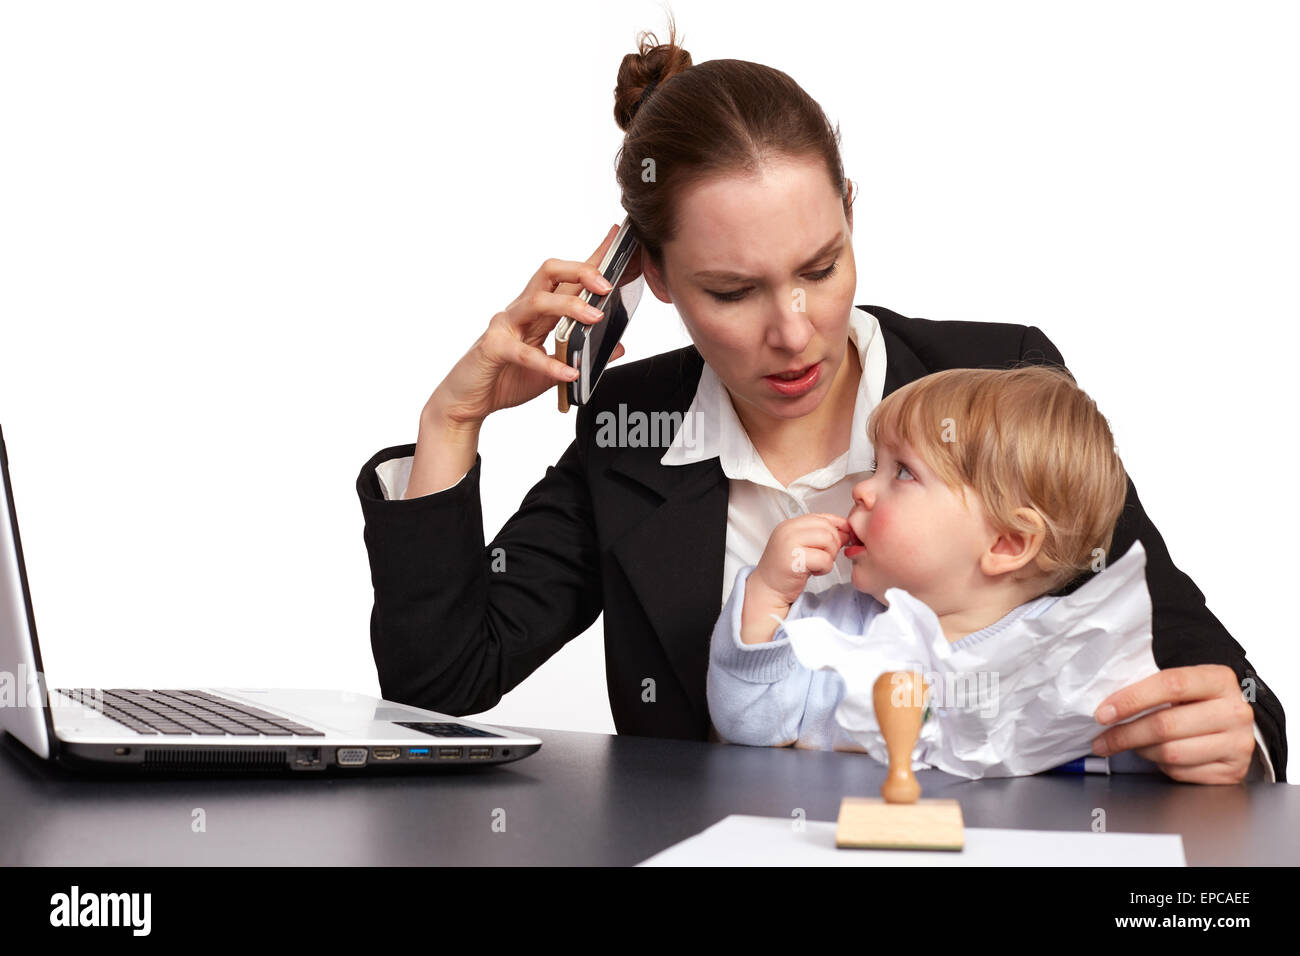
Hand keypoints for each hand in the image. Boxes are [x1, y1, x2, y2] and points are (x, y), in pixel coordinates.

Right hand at [426, 224, 627, 427]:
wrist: (468, 401)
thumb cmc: (506, 378)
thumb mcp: (553, 368)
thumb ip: (581, 355)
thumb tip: (617, 347)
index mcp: (537, 312)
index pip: (566, 277)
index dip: (590, 258)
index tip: (614, 239)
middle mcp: (521, 311)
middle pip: (549, 274)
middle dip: (580, 272)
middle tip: (608, 285)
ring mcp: (505, 326)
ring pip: (537, 302)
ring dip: (569, 306)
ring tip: (595, 318)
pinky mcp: (493, 348)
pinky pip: (523, 351)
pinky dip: (549, 362)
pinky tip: (570, 372)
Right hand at [740, 513, 850, 643]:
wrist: (767, 589)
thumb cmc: (786, 570)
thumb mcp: (801, 545)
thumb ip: (819, 535)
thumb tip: (847, 530)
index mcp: (790, 524)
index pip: (822, 517)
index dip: (837, 527)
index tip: (841, 539)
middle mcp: (788, 530)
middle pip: (828, 528)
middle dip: (834, 544)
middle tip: (826, 557)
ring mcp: (789, 543)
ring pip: (829, 541)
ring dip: (830, 556)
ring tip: (819, 564)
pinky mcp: (794, 560)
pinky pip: (824, 559)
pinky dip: (825, 568)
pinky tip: (814, 572)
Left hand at [1090, 664, 1257, 783]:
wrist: (1235, 720)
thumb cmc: (1199, 700)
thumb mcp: (1184, 684)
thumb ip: (1152, 689)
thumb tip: (1107, 708)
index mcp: (1219, 679)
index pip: (1170, 685)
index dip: (1131, 699)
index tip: (1103, 713)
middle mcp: (1234, 711)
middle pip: (1166, 725)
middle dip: (1125, 734)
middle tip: (1102, 740)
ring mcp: (1238, 743)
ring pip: (1170, 752)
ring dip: (1141, 751)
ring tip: (1131, 744)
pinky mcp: (1234, 771)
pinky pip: (1182, 772)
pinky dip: (1161, 765)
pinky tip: (1158, 754)